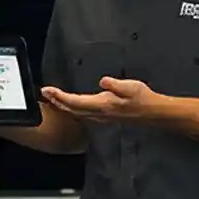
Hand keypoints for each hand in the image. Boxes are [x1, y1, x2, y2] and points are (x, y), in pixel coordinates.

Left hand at [41, 76, 165, 122]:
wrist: (153, 113)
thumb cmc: (143, 99)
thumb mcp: (131, 87)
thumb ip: (116, 84)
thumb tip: (103, 81)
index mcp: (103, 104)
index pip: (75, 101)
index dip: (59, 96)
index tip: (47, 90)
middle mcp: (99, 113)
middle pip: (71, 109)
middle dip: (56, 101)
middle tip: (45, 93)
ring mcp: (101, 117)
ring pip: (76, 113)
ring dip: (63, 106)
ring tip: (53, 98)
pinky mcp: (104, 117)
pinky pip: (82, 114)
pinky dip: (72, 109)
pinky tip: (70, 106)